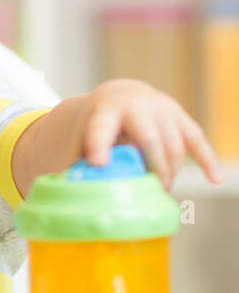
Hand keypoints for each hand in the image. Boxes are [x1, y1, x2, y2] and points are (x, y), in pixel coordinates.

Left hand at [79, 78, 220, 188]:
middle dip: (152, 169)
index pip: (100, 129)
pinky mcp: (180, 116)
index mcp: (103, 111)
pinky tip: (214, 179)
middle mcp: (135, 105)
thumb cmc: (97, 127)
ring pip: (174, 146)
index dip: (99, 145)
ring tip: (160, 189)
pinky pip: (196, 140)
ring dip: (170, 172)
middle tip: (151, 191)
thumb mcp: (82, 139)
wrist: (118, 97)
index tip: (98, 163)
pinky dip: (206, 160)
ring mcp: (161, 108)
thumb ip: (81, 164)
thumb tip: (78, 195)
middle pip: (149, 139)